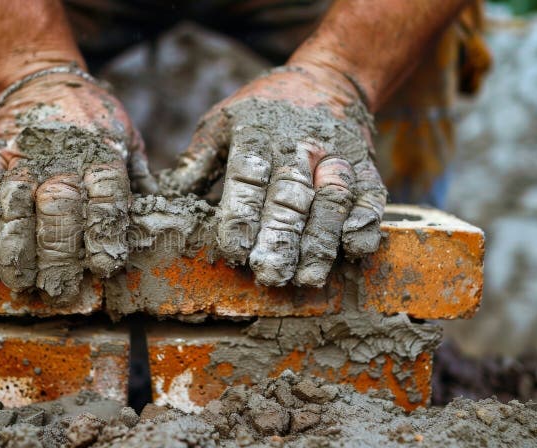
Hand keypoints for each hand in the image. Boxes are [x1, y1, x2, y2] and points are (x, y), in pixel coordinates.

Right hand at [0, 69, 155, 296]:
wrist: (44, 78)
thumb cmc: (94, 119)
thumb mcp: (128, 137)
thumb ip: (139, 177)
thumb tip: (165, 216)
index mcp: (103, 153)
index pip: (107, 194)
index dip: (106, 232)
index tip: (106, 266)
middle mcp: (63, 157)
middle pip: (60, 206)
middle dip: (59, 254)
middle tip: (60, 290)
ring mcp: (23, 156)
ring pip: (18, 202)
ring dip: (17, 245)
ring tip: (21, 281)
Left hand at [160, 65, 386, 286]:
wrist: (325, 80)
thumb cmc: (261, 112)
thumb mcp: (221, 122)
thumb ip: (197, 161)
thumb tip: (165, 197)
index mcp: (256, 136)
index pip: (247, 177)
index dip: (240, 215)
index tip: (233, 251)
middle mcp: (297, 147)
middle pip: (290, 196)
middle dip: (279, 238)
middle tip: (270, 275)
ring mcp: (335, 156)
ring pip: (331, 199)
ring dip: (321, 241)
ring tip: (308, 277)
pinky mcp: (365, 166)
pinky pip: (371, 195)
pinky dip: (366, 223)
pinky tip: (354, 250)